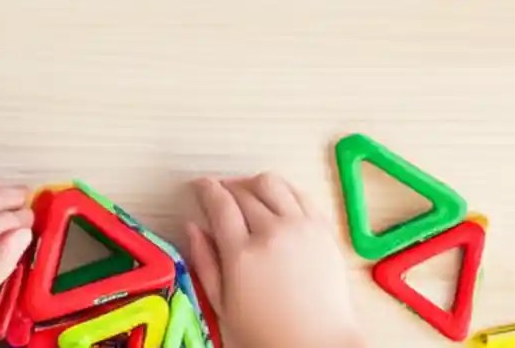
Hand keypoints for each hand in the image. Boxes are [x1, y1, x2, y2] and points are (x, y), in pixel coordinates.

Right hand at [185, 174, 364, 347]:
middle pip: (242, 190)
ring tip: (246, 194)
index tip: (199, 186)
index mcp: (242, 253)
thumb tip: (192, 226)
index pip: (219, 202)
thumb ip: (203, 261)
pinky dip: (283, 190)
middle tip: (220, 195)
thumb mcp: (222, 303)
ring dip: (253, 183)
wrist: (318, 343)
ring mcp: (301, 228)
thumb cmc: (267, 331)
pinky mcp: (323, 229)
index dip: (205, 188)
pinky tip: (275, 201)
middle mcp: (272, 233)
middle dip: (226, 187)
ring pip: (271, 182)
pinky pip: (300, 193)